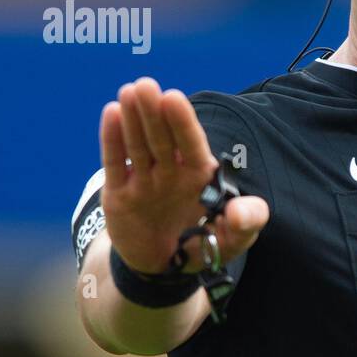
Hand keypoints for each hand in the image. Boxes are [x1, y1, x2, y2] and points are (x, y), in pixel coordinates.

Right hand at [100, 77, 269, 274]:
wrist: (164, 269)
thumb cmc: (204, 246)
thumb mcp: (233, 240)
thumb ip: (245, 225)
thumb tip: (241, 212)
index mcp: (200, 176)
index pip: (191, 144)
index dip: (183, 122)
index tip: (174, 98)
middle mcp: (171, 172)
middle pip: (162, 138)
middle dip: (155, 113)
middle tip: (146, 86)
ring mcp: (144, 179)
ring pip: (138, 145)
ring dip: (133, 118)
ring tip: (129, 91)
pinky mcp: (119, 192)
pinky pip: (115, 163)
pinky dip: (112, 140)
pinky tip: (111, 113)